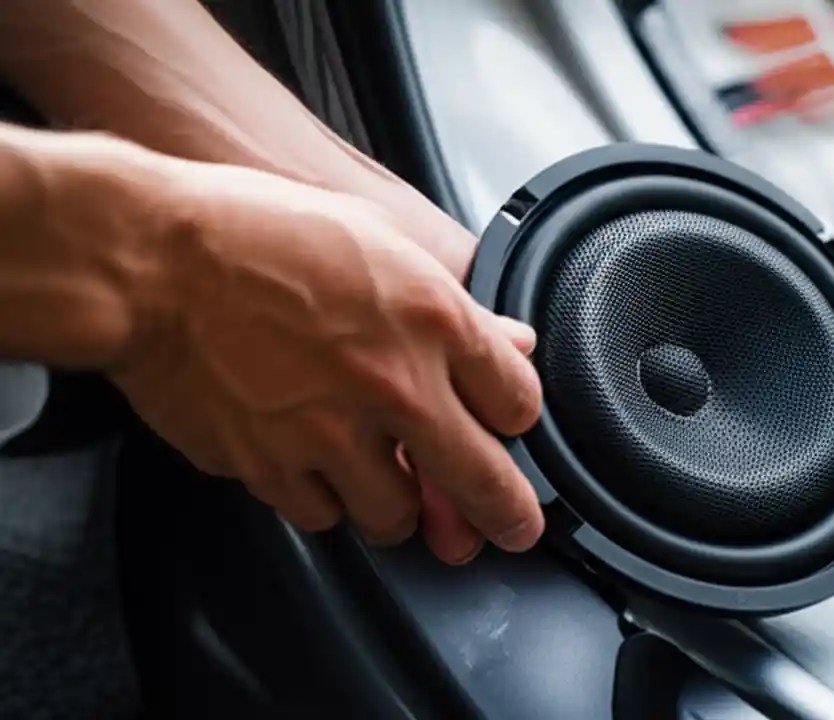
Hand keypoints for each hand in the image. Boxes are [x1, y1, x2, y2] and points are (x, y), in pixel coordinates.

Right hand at [109, 157, 544, 561]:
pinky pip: (320, 515)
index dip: (517, 419)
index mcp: (433, 320)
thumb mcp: (378, 237)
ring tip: (386, 486)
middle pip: (485, 483)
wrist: (150, 261)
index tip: (508, 427)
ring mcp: (332, 435)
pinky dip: (324, 502)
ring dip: (397, 507)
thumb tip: (511, 338)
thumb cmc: (256, 233)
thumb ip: (452, 299)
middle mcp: (395, 386)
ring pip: (394, 516)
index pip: (518, 402)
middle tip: (513, 530)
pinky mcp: (271, 467)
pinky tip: (317, 472)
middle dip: (509, 516)